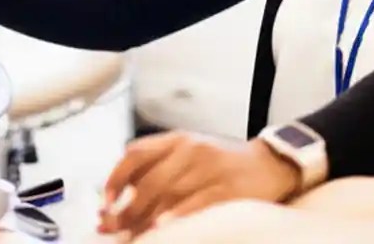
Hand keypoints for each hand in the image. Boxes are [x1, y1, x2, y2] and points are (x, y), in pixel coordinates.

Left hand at [98, 132, 300, 235]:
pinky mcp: (227, 189)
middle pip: (148, 182)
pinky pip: (196, 204)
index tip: (105, 202)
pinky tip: (161, 228)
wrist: (269, 164)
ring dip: (144, 220)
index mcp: (177, 139)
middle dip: (125, 210)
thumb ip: (157, 165)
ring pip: (167, 196)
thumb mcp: (189, 152)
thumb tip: (119, 196)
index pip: (135, 154)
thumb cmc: (223, 163)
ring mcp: (209, 169)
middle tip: (111, 229)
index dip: (115, 179)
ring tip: (130, 236)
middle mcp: (191, 150)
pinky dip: (176, 217)